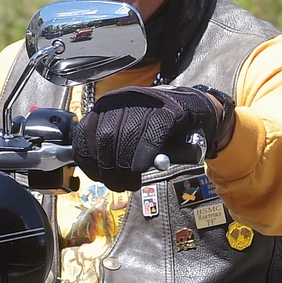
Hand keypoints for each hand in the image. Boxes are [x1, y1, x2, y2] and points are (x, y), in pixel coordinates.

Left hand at [71, 85, 233, 190]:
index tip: (98, 176)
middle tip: (119, 183)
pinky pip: (151, 134)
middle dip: (109, 168)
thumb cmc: (158, 127)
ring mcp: (146, 102)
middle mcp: (123, 99)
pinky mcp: (168, 110)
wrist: (196, 111)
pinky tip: (143, 166)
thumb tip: (91, 170)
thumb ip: (108, 147)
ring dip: (126, 166)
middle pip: (105, 138)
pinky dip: (144, 154)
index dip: (89, 160)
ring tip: (132, 180)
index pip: (85, 134)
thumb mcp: (128, 133)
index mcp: (107, 105)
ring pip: (126, 137)